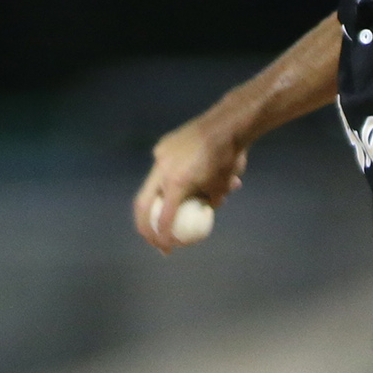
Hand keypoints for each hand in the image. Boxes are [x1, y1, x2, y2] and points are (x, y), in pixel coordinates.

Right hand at [133, 117, 247, 254]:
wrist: (228, 124)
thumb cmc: (229, 158)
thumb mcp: (221, 187)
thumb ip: (208, 202)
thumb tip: (203, 211)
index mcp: (176, 183)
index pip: (163, 218)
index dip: (162, 236)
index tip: (166, 248)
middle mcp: (162, 169)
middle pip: (143, 203)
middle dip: (145, 226)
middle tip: (154, 240)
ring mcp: (160, 155)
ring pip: (152, 185)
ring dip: (160, 201)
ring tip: (171, 210)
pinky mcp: (163, 145)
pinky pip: (162, 168)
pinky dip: (169, 180)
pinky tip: (185, 180)